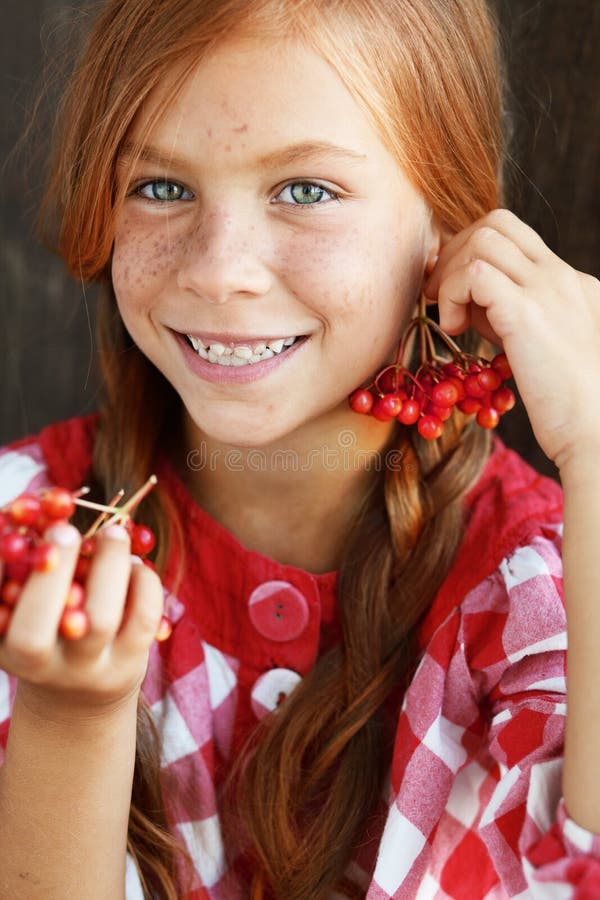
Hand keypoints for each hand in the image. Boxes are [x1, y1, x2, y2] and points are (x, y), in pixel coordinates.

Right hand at [0, 522, 163, 718]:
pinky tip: (134, 564)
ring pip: (100, 620)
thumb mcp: (24, 600)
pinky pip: (142, 617)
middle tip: (64, 529)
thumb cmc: (44, 627)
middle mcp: (35, 665)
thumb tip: (45, 503)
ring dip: (108, 565)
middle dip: (50, 574)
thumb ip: (29, 561)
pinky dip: (142, 580)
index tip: (14, 534)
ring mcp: (84, 669)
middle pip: (34, 633)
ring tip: (113, 533)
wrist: (79, 693)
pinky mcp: (127, 663)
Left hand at [424, 209, 599, 470]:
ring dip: (451, 272)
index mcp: (571, 284)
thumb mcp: (543, 350)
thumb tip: (471, 308)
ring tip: (449, 317)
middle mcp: (562, 277)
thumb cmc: (571, 408)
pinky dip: (453, 294)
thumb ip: (514, 320)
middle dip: (455, 253)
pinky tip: (455, 329)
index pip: (515, 238)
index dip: (474, 256)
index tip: (456, 295)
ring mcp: (548, 289)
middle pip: (497, 223)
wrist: (599, 434)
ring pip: (484, 238)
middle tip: (440, 298)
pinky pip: (475, 273)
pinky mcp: (527, 312)